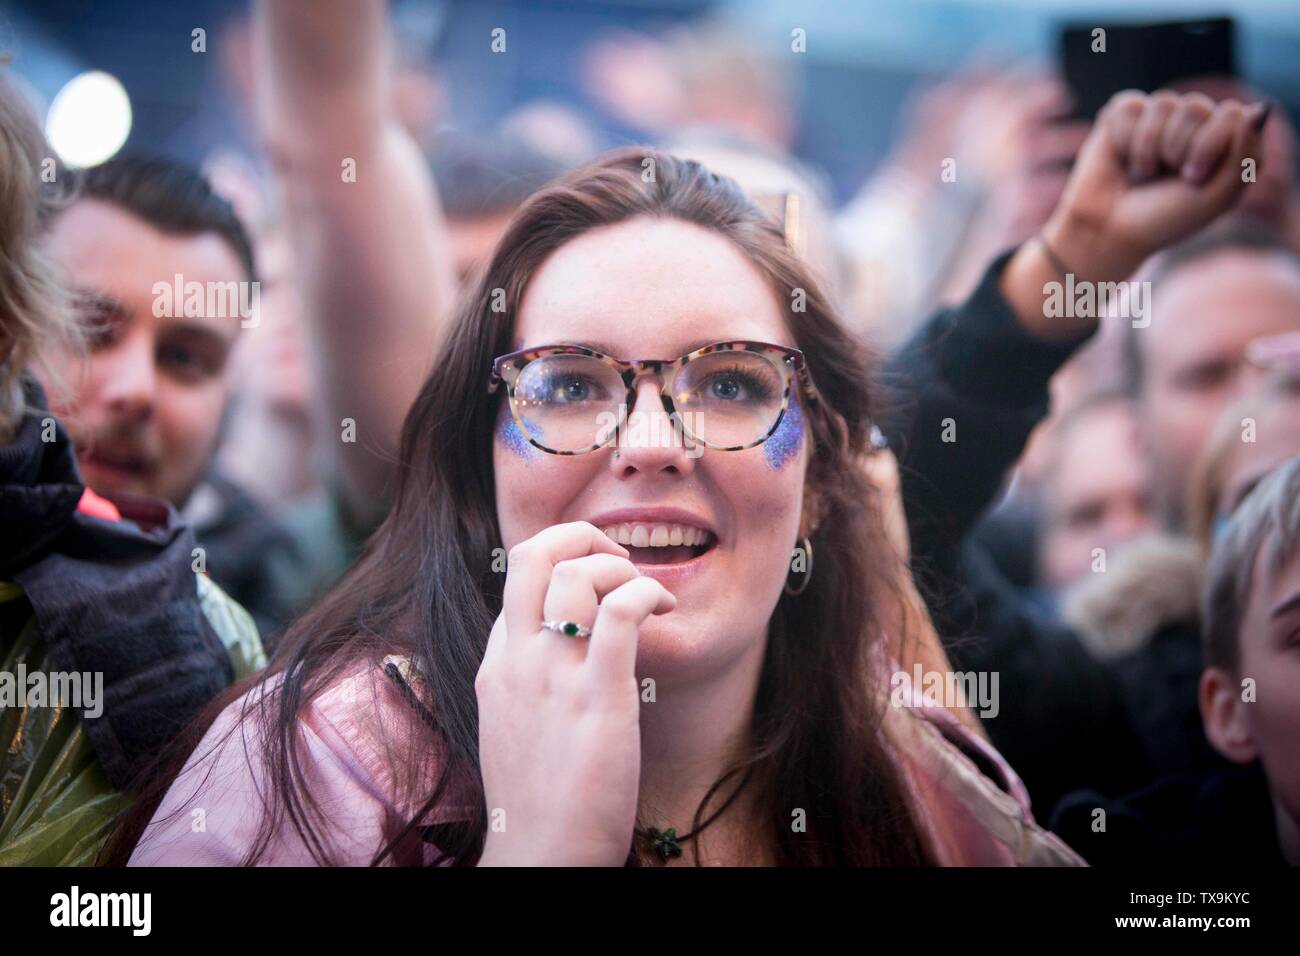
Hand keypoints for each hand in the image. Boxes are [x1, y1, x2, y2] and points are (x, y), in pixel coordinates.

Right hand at [475, 522, 675, 865]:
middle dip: (580, 535)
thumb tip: (561, 649)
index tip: (599, 583)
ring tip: (651, 597)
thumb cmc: (537, 800)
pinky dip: (647, 593)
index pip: (516, 578)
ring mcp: (553, 674)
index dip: (561, 563)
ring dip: (624, 569)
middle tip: (617, 559)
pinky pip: (621, 612)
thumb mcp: (514, 725)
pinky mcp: (597, 695)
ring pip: (579, 573)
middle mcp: (518, 658)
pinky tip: (665, 610)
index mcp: (497, 664)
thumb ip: (530, 681)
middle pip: (532, 553)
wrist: (540, 855)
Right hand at [1046, 89, 1268, 282]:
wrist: (1110, 233)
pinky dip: (1123, 139)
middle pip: (1196, 107)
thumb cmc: (1165, 219)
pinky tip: (1122, 160)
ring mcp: (1157, 119)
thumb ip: (1247, 156)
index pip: (1231, 113)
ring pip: (1163, 103)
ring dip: (1148, 148)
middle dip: (1177, 148)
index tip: (1192, 180)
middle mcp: (1191, 125)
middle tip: (1166, 177)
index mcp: (1221, 141)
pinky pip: (1129, 106)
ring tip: (1142, 174)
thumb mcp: (1218, 197)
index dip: (1209, 145)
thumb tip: (1258, 109)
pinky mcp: (1121, 117)